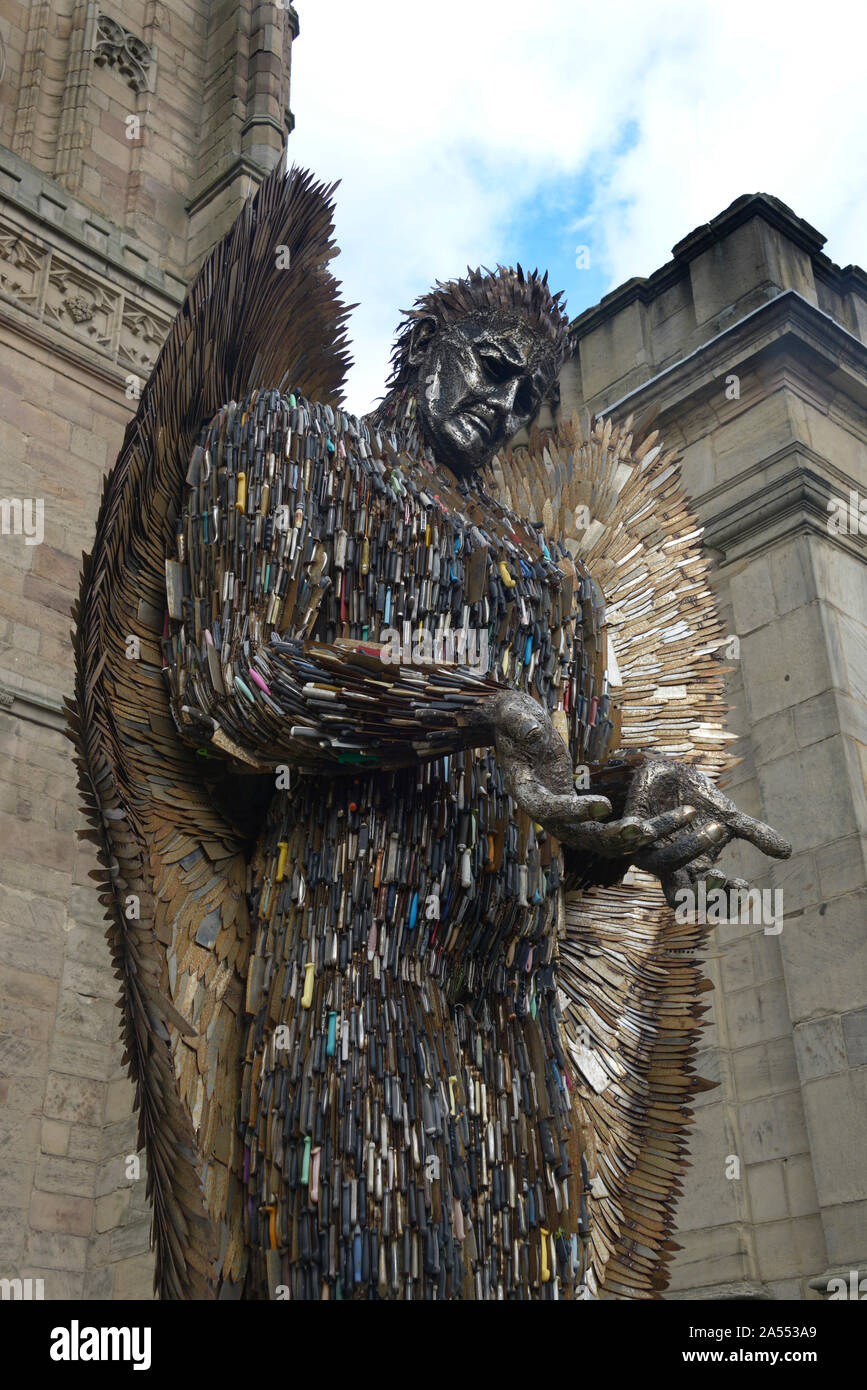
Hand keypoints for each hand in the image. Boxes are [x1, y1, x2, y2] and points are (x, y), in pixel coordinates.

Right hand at [486, 691, 695, 853]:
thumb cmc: (516, 720)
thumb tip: (533, 732)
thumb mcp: (513, 717)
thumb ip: (520, 724)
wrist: (518, 729)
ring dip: (631, 837)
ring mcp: (565, 815)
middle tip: (642, 829)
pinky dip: (634, 826)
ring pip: (600, 838)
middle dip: (612, 835)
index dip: (576, 811)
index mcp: (527, 792)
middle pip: (580, 835)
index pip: (550, 809)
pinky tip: (662, 822)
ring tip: (658, 829)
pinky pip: (608, 826)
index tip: (604, 805)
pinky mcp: (581, 811)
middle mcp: (547, 812)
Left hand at [622, 754, 791, 909]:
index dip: (722, 902)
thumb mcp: (731, 818)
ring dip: (693, 848)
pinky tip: (689, 811)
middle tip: (724, 875)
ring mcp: (648, 848)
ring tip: (717, 827)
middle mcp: (669, 866)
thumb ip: (756, 835)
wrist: (668, 772)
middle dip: (701, 893)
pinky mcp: (633, 826)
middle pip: (678, 899)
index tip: (744, 885)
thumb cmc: (698, 801)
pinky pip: (644, 834)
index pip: (706, 901)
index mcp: (694, 869)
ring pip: (664, 864)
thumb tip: (789, 852)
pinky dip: (668, 824)